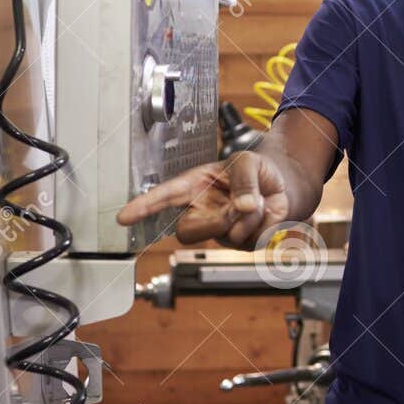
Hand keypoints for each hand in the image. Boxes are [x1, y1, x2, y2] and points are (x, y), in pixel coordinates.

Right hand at [116, 150, 290, 248]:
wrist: (280, 184)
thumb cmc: (255, 168)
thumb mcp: (247, 161)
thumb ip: (244, 179)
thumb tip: (242, 206)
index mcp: (194, 186)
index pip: (164, 197)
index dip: (143, 207)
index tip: (123, 217)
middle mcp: (202, 211)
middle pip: (187, 231)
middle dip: (213, 223)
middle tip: (238, 208)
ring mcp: (220, 230)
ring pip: (226, 235)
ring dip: (249, 217)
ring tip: (256, 200)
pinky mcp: (241, 243)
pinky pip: (251, 241)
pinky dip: (265, 225)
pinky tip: (264, 214)